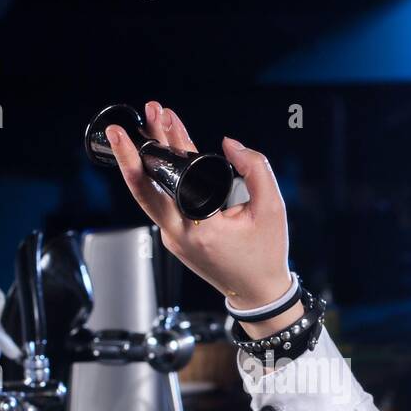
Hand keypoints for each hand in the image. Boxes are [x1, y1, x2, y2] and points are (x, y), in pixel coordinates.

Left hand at [105, 101, 298, 336]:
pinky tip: (169, 154)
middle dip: (138, 148)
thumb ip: (255, 168)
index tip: (160, 116)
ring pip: (152, 193)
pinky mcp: (175, 239)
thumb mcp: (272, 208)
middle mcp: (177, 235)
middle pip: (146, 187)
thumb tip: (229, 144)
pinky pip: (163, 203)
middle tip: (140, 117)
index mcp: (199, 229)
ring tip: (156, 127)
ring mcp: (172, 239)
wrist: (258, 294)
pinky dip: (164, 177)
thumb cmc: (265, 255)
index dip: (163, 143)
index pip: (170, 179)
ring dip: (151, 160)